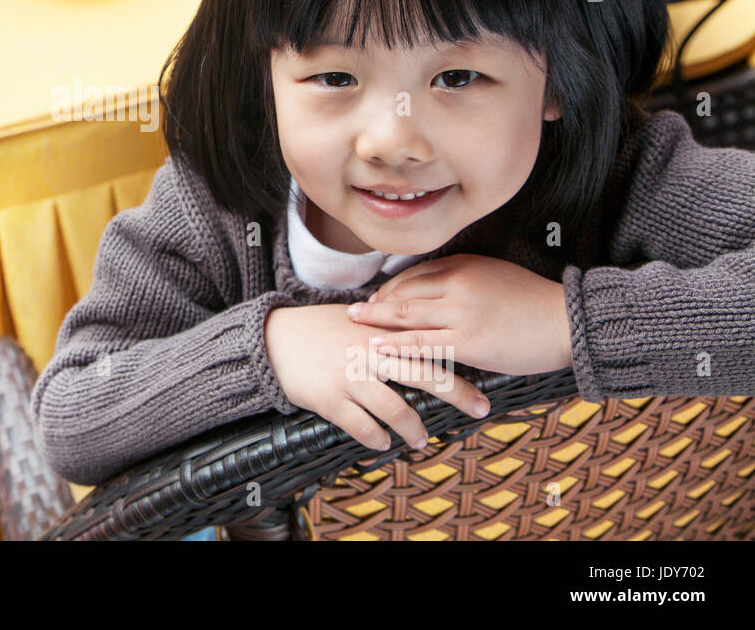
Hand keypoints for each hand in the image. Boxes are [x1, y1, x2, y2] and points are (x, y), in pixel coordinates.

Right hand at [264, 303, 491, 451]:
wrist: (273, 339)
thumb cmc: (318, 327)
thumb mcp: (355, 317)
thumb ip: (387, 324)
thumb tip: (424, 329)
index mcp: (379, 331)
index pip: (428, 344)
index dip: (460, 358)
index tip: (486, 369)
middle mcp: (369, 353)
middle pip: (425, 374)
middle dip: (458, 393)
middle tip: (481, 409)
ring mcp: (350, 377)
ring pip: (396, 409)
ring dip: (414, 429)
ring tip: (422, 441)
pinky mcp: (330, 400)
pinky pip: (362, 427)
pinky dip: (377, 439)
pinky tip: (383, 442)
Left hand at [347, 254, 573, 375]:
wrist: (566, 320)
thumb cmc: (532, 301)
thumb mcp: (494, 273)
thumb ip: (464, 276)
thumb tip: (435, 284)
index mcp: (463, 265)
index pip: (415, 274)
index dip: (391, 286)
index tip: (376, 295)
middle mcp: (457, 285)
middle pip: (404, 292)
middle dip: (376, 302)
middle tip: (353, 309)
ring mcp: (461, 314)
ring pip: (408, 316)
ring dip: (377, 320)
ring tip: (355, 323)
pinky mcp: (468, 342)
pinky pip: (424, 344)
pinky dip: (396, 345)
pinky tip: (377, 347)